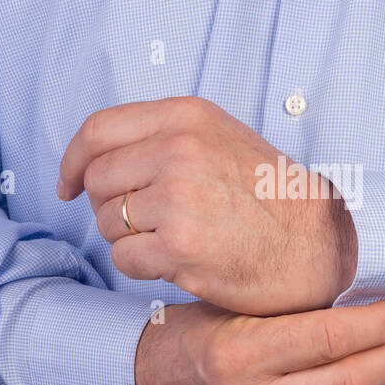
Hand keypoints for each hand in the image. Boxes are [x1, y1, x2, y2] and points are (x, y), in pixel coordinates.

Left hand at [56, 96, 357, 315]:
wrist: (317, 244)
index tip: (67, 185)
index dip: (72, 161)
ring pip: (108, 221)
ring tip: (174, 238)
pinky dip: (141, 266)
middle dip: (110, 206)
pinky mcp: (181, 247)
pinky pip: (123, 258)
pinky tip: (177, 261)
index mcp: (187, 118)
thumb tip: (91, 159)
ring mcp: (180, 199)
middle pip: (97, 180)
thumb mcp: (219, 140)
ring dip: (128, 238)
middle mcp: (180, 151)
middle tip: (146, 222)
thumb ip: (161, 137)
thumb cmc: (268, 197)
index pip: (98, 131)